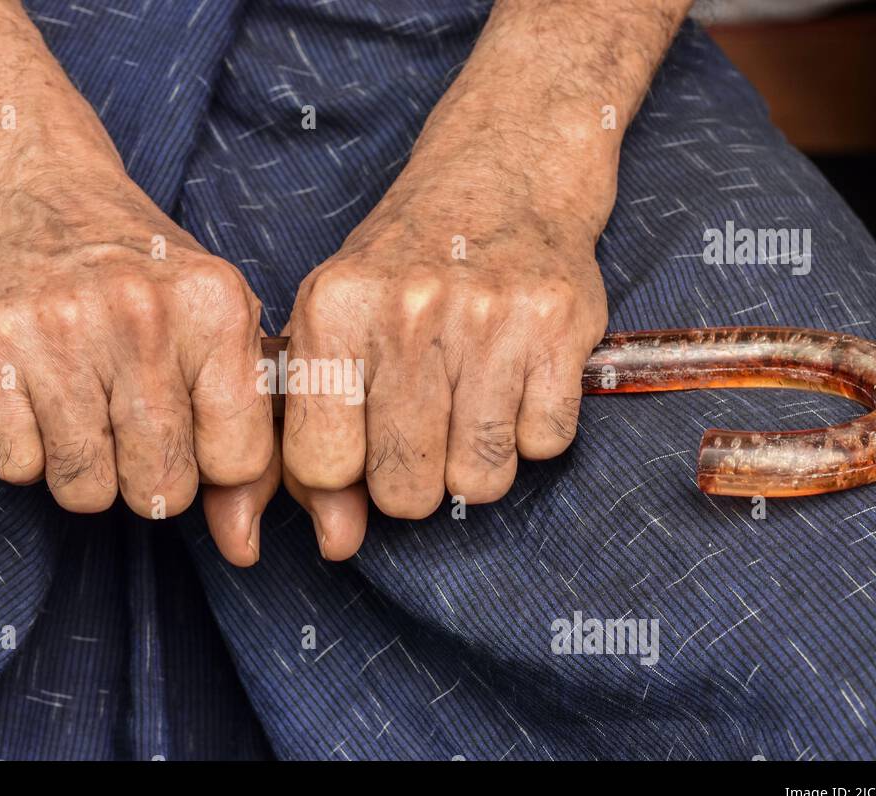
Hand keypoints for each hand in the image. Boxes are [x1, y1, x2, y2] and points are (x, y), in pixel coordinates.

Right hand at [0, 135, 272, 552]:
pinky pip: (16, 468)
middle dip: (147, 478)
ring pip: (85, 489)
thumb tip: (243, 549)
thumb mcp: (216, 330)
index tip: (192, 433)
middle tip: (129, 423)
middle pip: (160, 488)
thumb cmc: (140, 276)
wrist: (36, 192)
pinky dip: (25, 452)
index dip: (212, 467)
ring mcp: (61, 328)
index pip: (235, 461)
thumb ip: (243, 441)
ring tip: (82, 407)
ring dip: (84, 470)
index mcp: (215, 306)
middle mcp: (141, 314)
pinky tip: (35, 398)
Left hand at [278, 172, 608, 558]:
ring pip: (479, 482)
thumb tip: (335, 544)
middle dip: (412, 480)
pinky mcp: (560, 325)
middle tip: (421, 427)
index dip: (342, 475)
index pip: (322, 465)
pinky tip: (515, 381)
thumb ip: (315, 438)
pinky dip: (531, 431)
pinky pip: (544, 446)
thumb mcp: (333, 327)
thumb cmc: (403, 266)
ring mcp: (489, 318)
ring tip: (468, 403)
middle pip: (404, 490)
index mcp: (334, 309)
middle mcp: (408, 311)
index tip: (358, 444)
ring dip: (474, 462)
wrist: (502, 171)